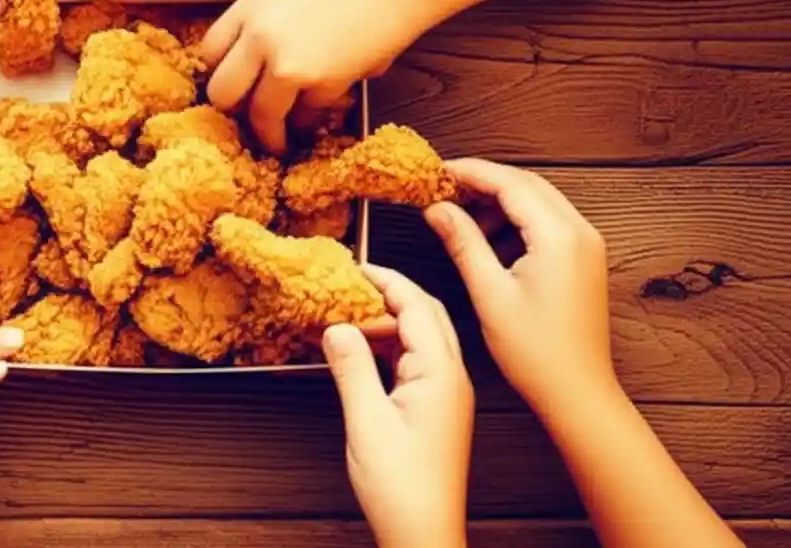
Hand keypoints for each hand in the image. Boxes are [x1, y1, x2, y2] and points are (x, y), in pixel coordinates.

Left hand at [201, 0, 440, 153]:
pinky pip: (305, 113)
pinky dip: (315, 114)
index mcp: (251, 2)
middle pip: (221, 93)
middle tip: (251, 118)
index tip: (234, 87)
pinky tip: (328, 102)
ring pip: (262, 115)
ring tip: (282, 138)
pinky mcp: (319, 83)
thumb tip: (252, 66)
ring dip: (273, 131)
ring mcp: (286, 61)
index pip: (209, 53)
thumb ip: (264, 21)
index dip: (222, 75)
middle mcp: (260, 33)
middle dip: (236, 111)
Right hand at [324, 266, 472, 547]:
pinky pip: (416, 362)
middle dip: (392, 295)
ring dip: (389, 324)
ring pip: (422, 339)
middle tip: (355, 287)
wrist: (424, 533)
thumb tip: (338, 329)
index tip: (360, 269)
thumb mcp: (367, 422)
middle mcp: (452, 379)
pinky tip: (365, 355)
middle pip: (427, 316)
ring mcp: (447, 394)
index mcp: (441, 374)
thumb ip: (351, 369)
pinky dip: (391, 349)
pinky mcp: (438, 409)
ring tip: (351, 322)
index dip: (388, 281)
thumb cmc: (405, 489)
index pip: (418, 307)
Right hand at [424, 158, 612, 415]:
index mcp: (559, 237)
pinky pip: (548, 223)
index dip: (471, 172)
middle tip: (446, 190)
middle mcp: (580, 233)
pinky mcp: (584, 260)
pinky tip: (490, 243)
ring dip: (500, 203)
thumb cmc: (537, 352)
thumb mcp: (489, 293)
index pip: (510, 183)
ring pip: (538, 202)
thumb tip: (438, 210)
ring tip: (464, 221)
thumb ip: (463, 243)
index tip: (439, 172)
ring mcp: (587, 245)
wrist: (577, 390)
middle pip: (527, 185)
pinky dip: (517, 222)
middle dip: (485, 183)